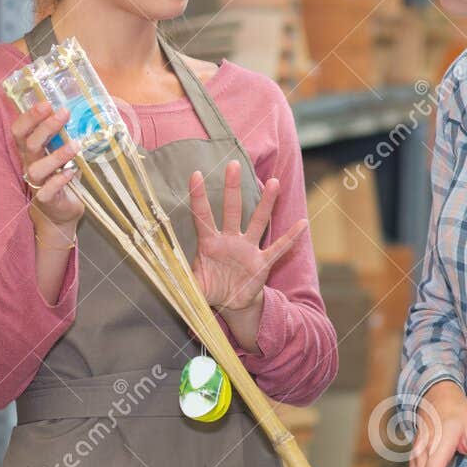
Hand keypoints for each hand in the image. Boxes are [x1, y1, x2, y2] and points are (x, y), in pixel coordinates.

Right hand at [10, 102, 83, 233]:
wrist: (62, 211)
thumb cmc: (62, 176)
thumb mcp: (64, 152)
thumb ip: (68, 134)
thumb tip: (90, 110)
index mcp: (31, 150)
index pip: (20, 130)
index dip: (29, 116)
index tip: (46, 103)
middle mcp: (30, 164)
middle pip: (29, 144)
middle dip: (45, 127)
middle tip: (63, 114)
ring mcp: (36, 183)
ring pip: (37, 168)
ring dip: (56, 155)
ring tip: (75, 145)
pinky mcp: (46, 200)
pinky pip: (47, 191)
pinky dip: (59, 180)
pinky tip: (71, 172)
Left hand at [188, 162, 306, 313]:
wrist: (231, 303)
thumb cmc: (210, 288)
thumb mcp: (194, 287)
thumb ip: (182, 281)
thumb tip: (164, 279)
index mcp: (209, 243)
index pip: (202, 216)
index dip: (199, 196)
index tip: (196, 174)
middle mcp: (229, 240)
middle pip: (231, 209)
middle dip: (232, 188)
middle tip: (233, 164)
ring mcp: (247, 249)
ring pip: (257, 221)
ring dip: (266, 203)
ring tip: (274, 182)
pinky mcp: (262, 262)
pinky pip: (278, 248)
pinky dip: (290, 237)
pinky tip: (302, 223)